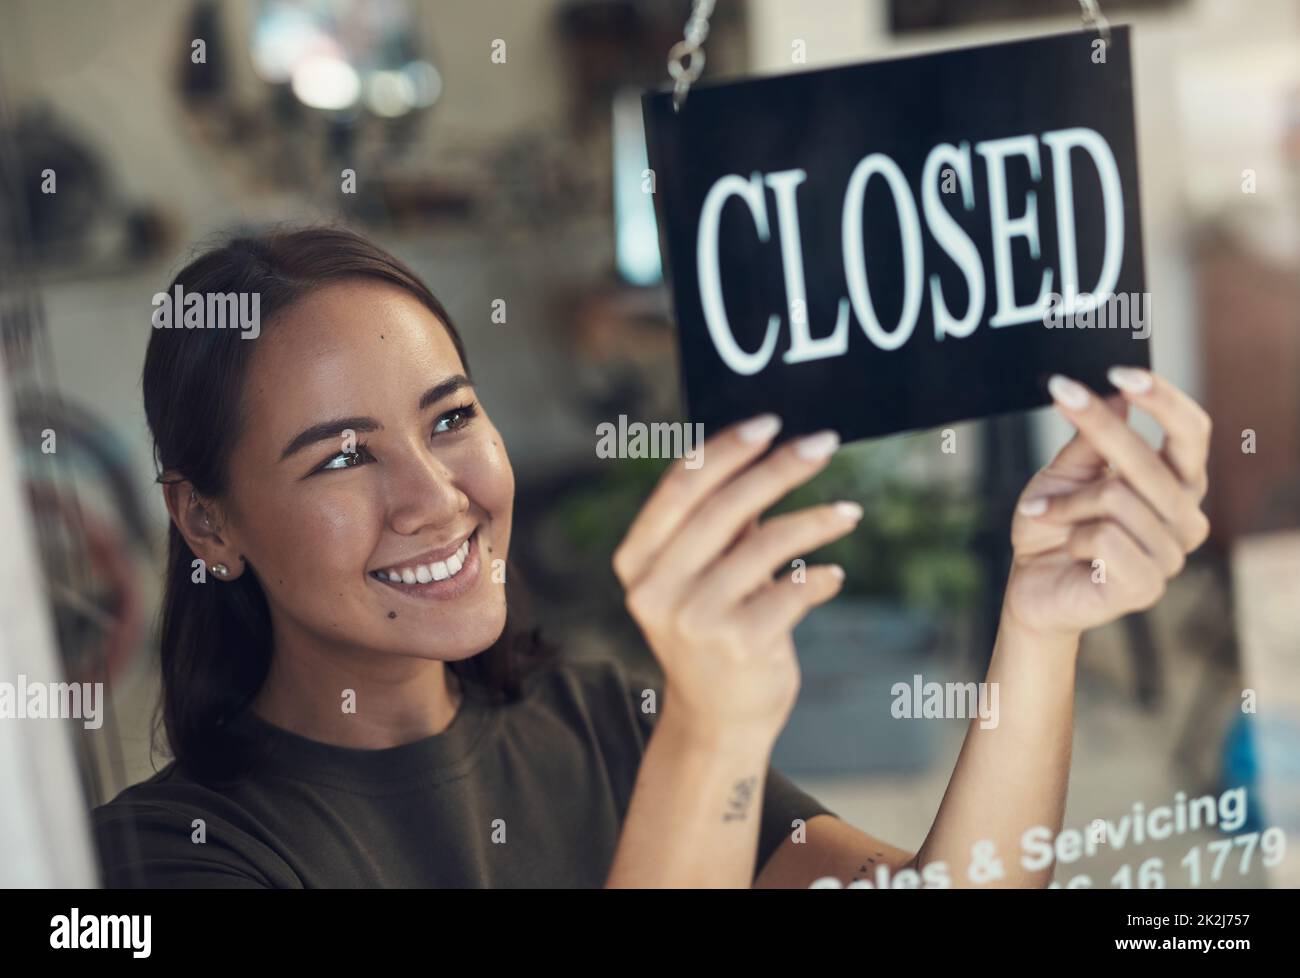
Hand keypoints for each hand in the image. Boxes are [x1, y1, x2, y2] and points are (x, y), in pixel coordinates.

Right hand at [612, 416, 861, 746]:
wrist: (718, 721)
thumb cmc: (715, 631)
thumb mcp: (702, 575)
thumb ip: (721, 522)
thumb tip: (763, 452)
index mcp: (636, 561)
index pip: (681, 486)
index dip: (727, 448)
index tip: (771, 422)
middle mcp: (655, 588)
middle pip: (725, 506)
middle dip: (780, 468)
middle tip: (823, 444)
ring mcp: (693, 619)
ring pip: (765, 544)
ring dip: (817, 520)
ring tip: (850, 512)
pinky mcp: (737, 645)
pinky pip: (793, 591)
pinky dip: (821, 578)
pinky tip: (834, 576)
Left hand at [1004, 367, 1211, 638]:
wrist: (1031, 586)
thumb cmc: (1054, 525)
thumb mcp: (1066, 473)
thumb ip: (1093, 439)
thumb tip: (1117, 394)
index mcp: (1177, 484)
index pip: (1192, 432)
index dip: (1164, 399)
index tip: (1122, 371)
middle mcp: (1185, 518)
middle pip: (1148, 459)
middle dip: (1098, 425)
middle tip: (1061, 392)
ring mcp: (1171, 555)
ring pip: (1116, 497)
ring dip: (1066, 501)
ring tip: (1044, 512)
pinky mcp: (1147, 586)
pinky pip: (1104, 536)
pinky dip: (1071, 533)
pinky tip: (1066, 547)